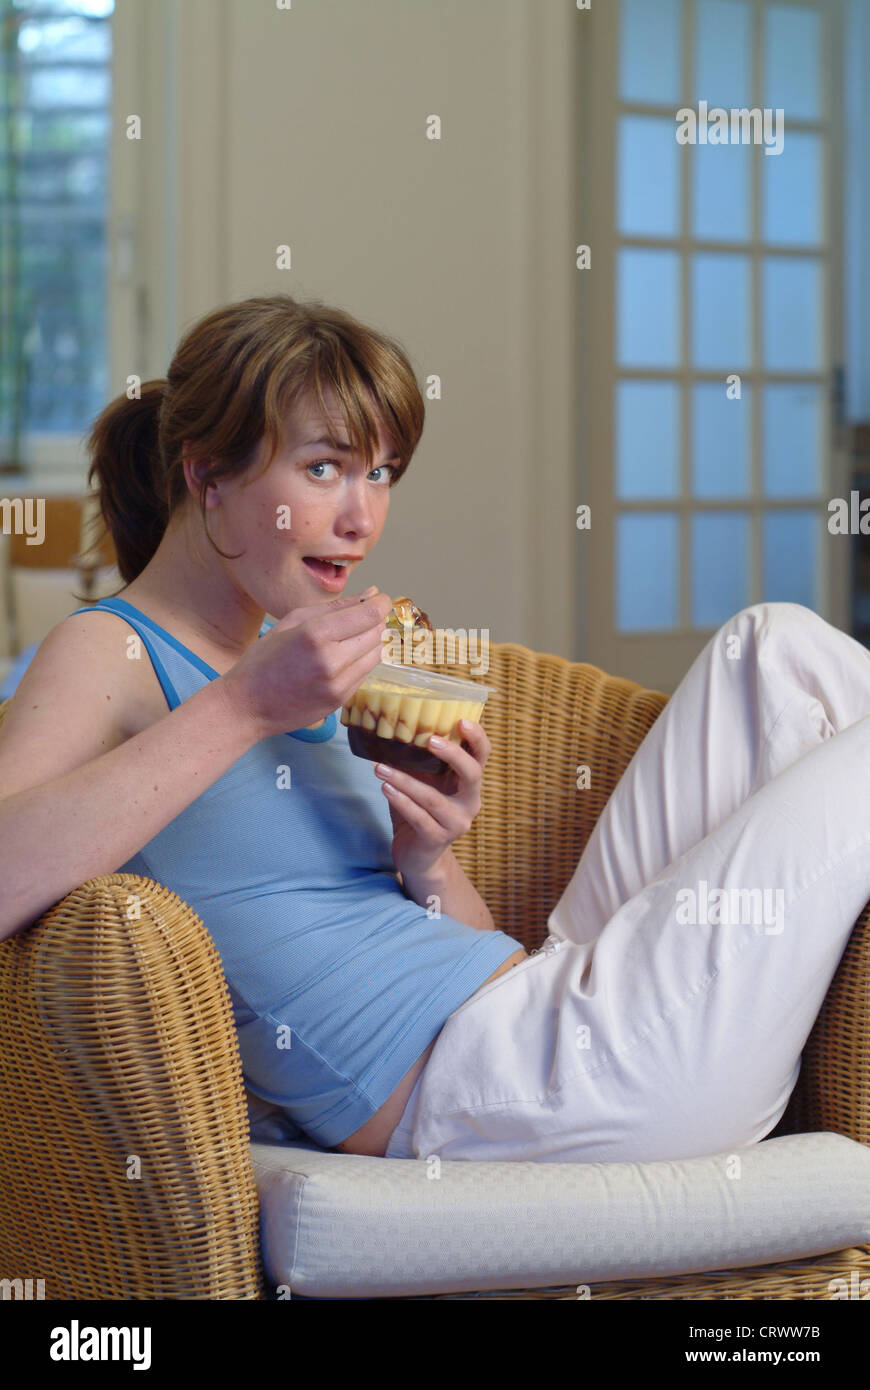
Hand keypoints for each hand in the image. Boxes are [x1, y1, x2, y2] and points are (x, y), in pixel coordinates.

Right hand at [220, 587, 391, 740]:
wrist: (248, 705)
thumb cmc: (264, 660)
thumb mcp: (293, 621)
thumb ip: (335, 606)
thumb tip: (370, 594)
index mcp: (316, 634)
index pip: (369, 615)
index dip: (382, 603)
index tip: (380, 599)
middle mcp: (331, 661)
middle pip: (378, 634)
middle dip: (376, 621)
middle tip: (364, 617)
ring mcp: (338, 684)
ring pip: (376, 655)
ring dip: (372, 642)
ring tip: (351, 637)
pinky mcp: (341, 700)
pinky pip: (365, 673)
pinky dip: (361, 661)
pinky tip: (342, 658)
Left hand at [374, 718, 490, 880]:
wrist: (417, 854)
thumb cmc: (419, 810)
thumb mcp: (423, 782)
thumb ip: (418, 760)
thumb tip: (393, 729)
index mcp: (469, 783)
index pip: (481, 756)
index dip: (477, 738)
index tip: (462, 720)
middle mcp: (470, 802)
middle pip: (472, 774)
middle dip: (453, 754)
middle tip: (429, 739)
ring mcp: (456, 823)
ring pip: (433, 798)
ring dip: (405, 781)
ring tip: (380, 768)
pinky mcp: (437, 839)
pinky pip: (419, 818)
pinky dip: (401, 801)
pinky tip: (385, 789)